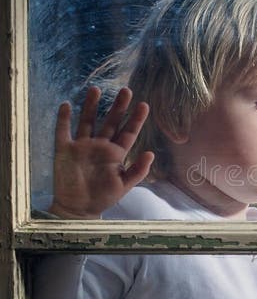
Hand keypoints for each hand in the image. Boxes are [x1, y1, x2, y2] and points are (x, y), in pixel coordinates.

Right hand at [49, 86, 153, 218]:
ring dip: (91, 106)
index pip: (128, 132)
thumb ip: (137, 171)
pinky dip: (64, 119)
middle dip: (118, 107)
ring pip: (88, 121)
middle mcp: (100, 146)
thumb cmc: (103, 197)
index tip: (144, 104)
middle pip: (110, 122)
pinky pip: (63, 131)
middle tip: (126, 90)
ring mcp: (82, 146)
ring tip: (95, 89)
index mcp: (116, 154)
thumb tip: (151, 153)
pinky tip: (67, 105)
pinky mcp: (65, 150)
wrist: (78, 209)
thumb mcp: (123, 186)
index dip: (136, 119)